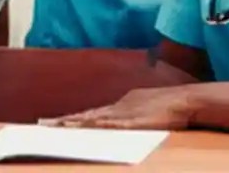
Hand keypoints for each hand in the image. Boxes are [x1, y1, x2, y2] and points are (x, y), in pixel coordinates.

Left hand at [45, 86, 199, 130]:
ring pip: (92, 119)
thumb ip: (133, 116)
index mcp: (120, 106)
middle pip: (85, 115)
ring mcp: (123, 113)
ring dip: (73, 123)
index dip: (72, 118)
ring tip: (55, 126)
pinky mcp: (132, 121)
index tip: (55, 122)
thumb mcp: (146, 111)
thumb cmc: (169, 107)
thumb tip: (124, 121)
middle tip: (43, 124)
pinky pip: (109, 124)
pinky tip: (83, 127)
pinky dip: (94, 125)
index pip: (91, 114)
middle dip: (64, 121)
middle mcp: (117, 108)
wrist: (185, 100)